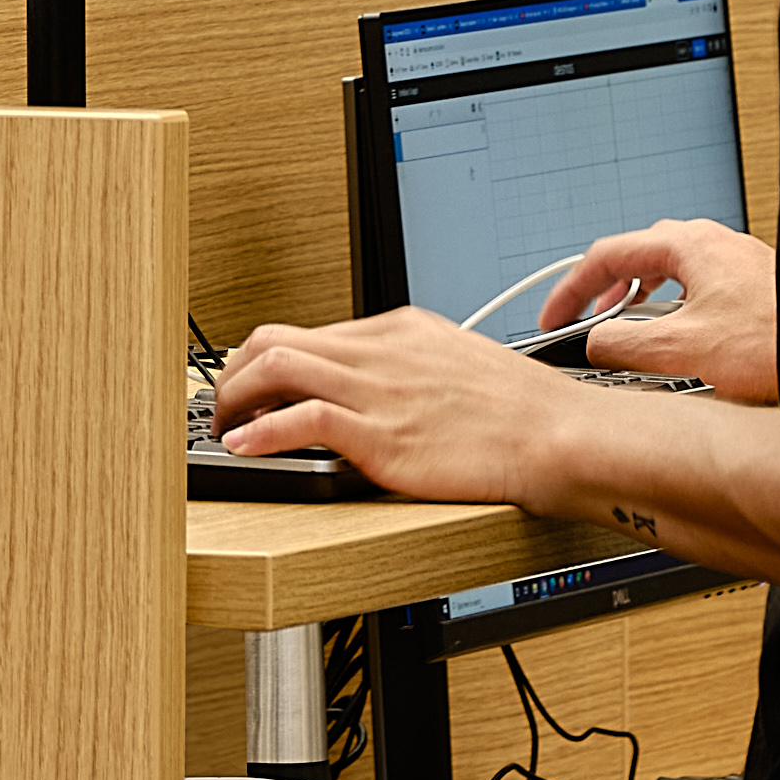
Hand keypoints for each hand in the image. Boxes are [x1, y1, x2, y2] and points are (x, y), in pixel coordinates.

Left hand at [208, 308, 590, 506]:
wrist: (557, 436)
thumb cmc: (520, 413)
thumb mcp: (457, 364)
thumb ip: (410, 369)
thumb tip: (376, 387)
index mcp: (400, 330)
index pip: (310, 332)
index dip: (268, 361)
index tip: (253, 385)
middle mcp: (381, 352)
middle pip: (276, 340)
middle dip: (235, 373)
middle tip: (223, 405)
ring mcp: (379, 391)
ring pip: (277, 368)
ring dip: (235, 400)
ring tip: (223, 428)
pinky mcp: (382, 435)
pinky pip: (302, 420)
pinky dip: (262, 434)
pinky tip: (246, 449)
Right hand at [546, 218, 777, 400]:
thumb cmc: (776, 343)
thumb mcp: (682, 349)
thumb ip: (624, 344)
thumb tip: (596, 343)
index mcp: (687, 245)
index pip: (607, 256)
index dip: (572, 291)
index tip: (554, 317)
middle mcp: (711, 242)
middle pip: (637, 255)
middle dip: (604, 289)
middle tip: (585, 319)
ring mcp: (734, 260)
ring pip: (668, 269)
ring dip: (638, 298)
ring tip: (624, 327)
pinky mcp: (752, 283)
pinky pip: (695, 284)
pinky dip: (670, 305)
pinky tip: (677, 334)